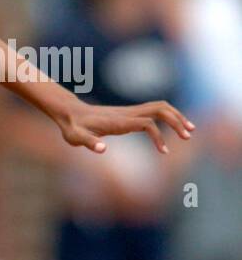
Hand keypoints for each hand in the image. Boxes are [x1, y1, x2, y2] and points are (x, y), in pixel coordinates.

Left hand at [55, 99, 192, 154]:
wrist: (69, 112)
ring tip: (189, 131)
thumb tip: (103, 150)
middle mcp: (127, 113)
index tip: (164, 152)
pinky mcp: (129, 113)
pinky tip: (174, 128)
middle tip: (188, 136)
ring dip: (176, 117)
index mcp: (119, 121)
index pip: (147, 123)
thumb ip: (88, 143)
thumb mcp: (76, 138)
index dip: (158, 136)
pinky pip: (154, 111)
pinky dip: (168, 117)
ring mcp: (129, 111)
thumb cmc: (72, 127)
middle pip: (160, 109)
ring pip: (160, 107)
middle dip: (176, 121)